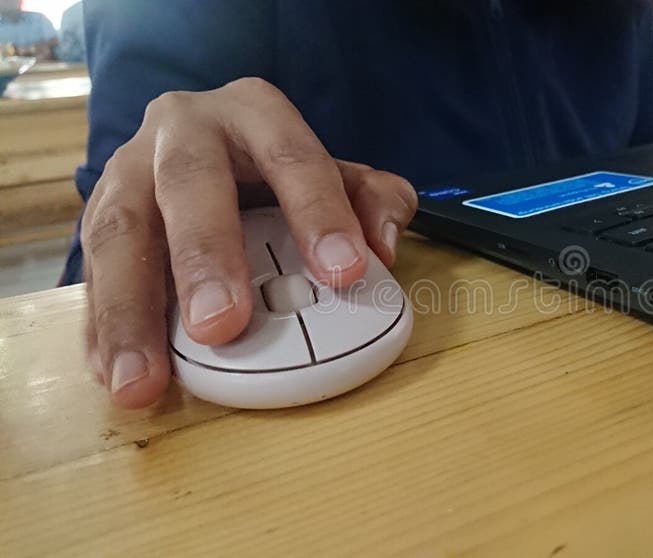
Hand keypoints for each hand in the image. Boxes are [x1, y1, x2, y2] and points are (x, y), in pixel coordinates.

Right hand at [82, 78, 417, 407]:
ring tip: (142, 380)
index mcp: (255, 113)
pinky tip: (114, 374)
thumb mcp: (335, 172)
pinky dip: (99, 328)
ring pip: (119, 233)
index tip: (343, 273)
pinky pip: (90, 271)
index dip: (318, 213)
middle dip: (203, 257)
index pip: (291, 156)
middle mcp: (184, 130)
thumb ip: (372, 200)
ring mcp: (129, 169)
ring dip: (128, 312)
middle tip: (221, 326)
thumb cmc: (274, 164)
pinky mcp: (97, 215)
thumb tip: (383, 248)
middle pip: (188, 184)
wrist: (201, 139)